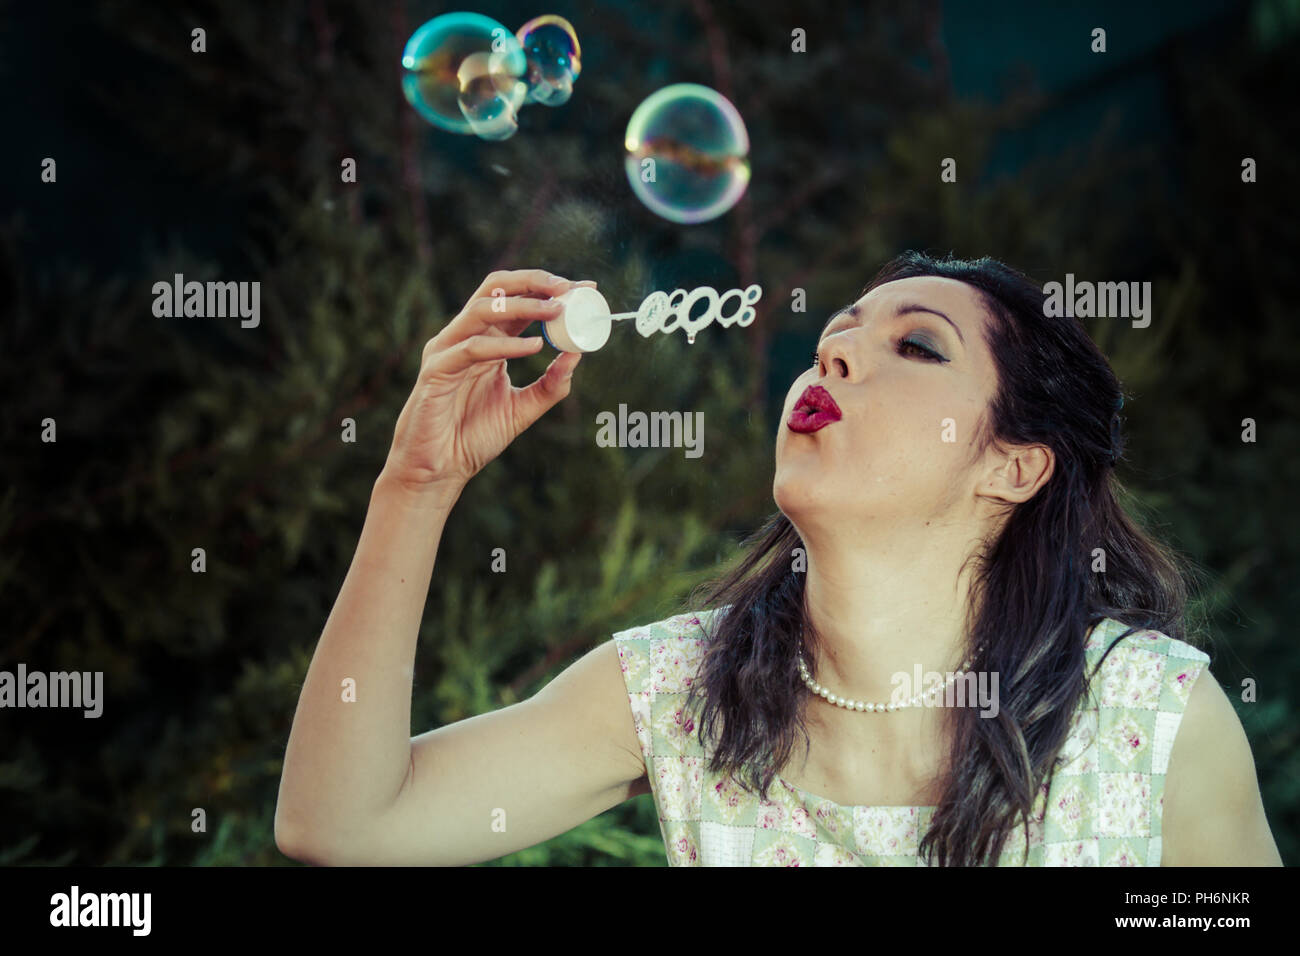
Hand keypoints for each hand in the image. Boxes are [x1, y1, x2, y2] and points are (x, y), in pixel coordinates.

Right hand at [381, 269, 595, 496]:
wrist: (438, 470)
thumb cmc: (473, 437)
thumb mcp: (522, 409)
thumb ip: (550, 385)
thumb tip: (577, 355)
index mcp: (487, 340)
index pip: (518, 299)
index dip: (550, 288)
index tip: (586, 288)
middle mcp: (465, 336)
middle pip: (497, 288)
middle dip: (535, 282)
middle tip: (569, 289)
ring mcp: (447, 350)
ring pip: (483, 309)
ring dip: (523, 306)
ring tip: (556, 312)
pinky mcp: (436, 371)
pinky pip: (472, 349)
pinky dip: (504, 345)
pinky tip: (534, 347)